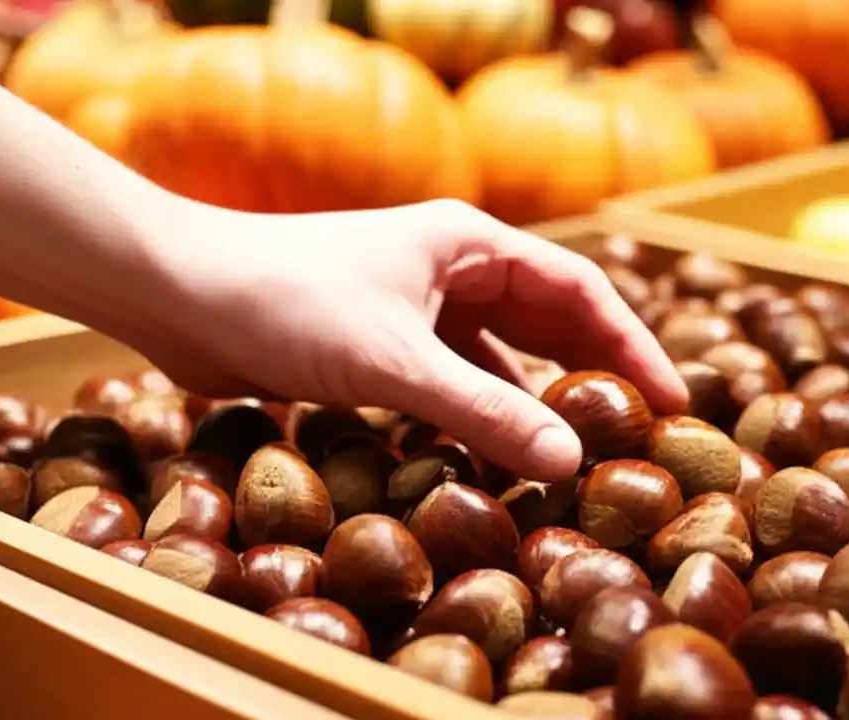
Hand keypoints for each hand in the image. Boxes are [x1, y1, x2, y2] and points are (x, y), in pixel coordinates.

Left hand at [136, 199, 686, 481]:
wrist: (177, 295)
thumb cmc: (286, 302)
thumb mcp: (396, 362)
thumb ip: (485, 412)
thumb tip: (569, 462)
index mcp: (472, 244)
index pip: (579, 293)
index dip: (631, 347)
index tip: (671, 403)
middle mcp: (453, 271)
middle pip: (549, 326)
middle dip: (593, 379)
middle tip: (640, 439)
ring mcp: (418, 310)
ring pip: (501, 361)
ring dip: (535, 407)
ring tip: (578, 462)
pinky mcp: (382, 348)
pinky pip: (453, 386)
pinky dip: (479, 421)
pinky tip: (498, 463)